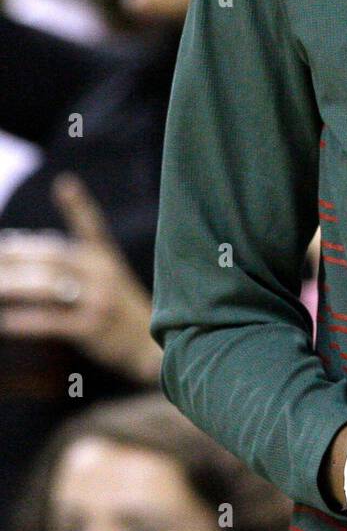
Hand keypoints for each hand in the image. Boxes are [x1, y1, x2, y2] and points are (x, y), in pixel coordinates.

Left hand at [0, 172, 160, 382]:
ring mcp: (100, 300)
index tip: (64, 184)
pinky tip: (5, 321)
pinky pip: (52, 320)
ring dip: (14, 286)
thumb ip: (74, 264)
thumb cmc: (117, 310)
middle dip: (18, 257)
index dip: (79, 204)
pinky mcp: (94, 327)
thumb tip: (24, 255)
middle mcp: (105, 273)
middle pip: (55, 257)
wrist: (148, 346)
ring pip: (50, 285)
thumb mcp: (107, 278)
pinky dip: (25, 321)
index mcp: (106, 258)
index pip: (92, 225)